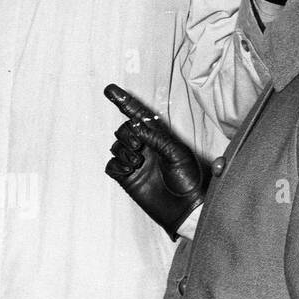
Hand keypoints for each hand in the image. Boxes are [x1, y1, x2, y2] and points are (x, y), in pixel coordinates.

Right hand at [103, 83, 206, 238]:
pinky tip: (128, 170)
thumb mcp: (177, 153)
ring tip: (137, 163)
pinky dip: (116, 165)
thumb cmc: (188, 180)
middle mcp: (145, 148)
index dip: (125, 103)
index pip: (139, 116)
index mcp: (159, 138)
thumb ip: (156, 138)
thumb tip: (136, 126)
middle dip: (127, 134)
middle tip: (139, 147)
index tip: (110, 90)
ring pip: (116, 147)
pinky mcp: (127, 179)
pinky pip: (111, 166)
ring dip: (124, 152)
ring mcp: (135, 163)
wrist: (186, 209)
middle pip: (124, 130)